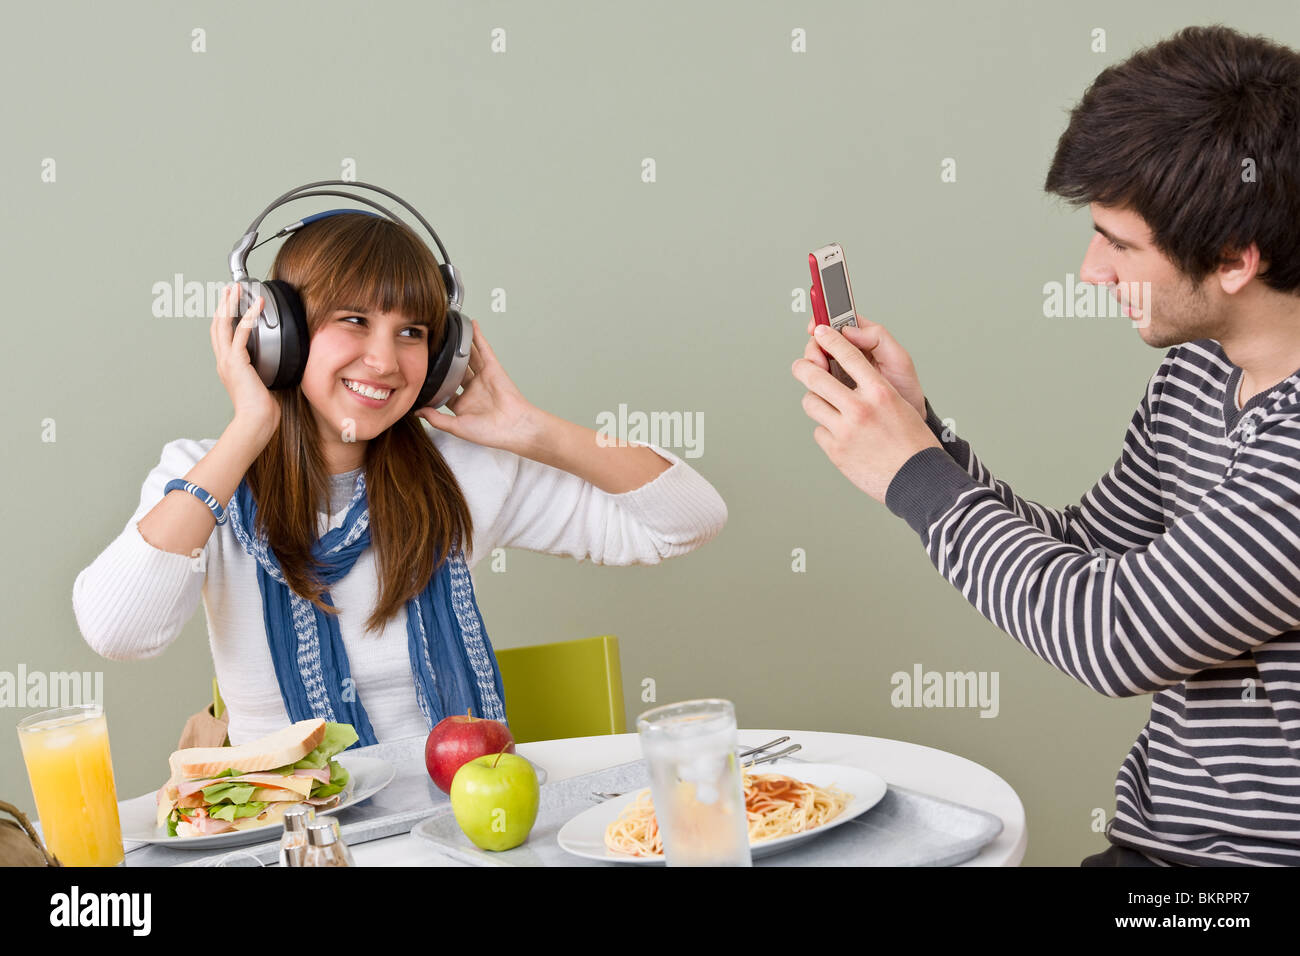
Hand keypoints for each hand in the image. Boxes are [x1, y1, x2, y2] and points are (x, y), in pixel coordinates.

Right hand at [211, 283, 278, 438]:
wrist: (255, 420)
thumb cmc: (261, 409)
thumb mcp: (260, 385)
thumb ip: (261, 372)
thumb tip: (272, 367)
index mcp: (228, 366)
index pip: (221, 337)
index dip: (223, 318)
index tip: (229, 304)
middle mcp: (224, 361)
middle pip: (217, 326)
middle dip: (223, 305)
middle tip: (229, 289)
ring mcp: (227, 361)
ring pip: (223, 325)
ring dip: (230, 304)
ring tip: (236, 289)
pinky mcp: (236, 361)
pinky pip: (241, 333)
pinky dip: (248, 316)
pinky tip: (255, 305)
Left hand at [416, 320, 539, 452]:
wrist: (514, 427)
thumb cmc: (491, 431)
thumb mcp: (457, 427)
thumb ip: (436, 418)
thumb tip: (418, 411)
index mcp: (463, 405)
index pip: (445, 391)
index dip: (435, 383)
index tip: (423, 374)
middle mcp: (473, 390)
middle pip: (455, 371)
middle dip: (445, 361)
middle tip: (432, 347)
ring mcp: (483, 378)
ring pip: (469, 358)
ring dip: (460, 345)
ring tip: (449, 332)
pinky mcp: (493, 368)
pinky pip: (484, 349)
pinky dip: (478, 337)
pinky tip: (471, 326)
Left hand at [792, 325, 940, 502]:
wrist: (919, 479)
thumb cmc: (913, 442)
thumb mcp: (899, 404)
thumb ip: (873, 388)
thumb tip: (845, 374)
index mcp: (880, 392)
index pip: (848, 354)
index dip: (830, 339)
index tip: (820, 331)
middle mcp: (860, 409)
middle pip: (815, 376)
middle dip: (803, 367)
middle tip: (801, 365)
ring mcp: (845, 431)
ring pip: (810, 403)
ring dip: (815, 401)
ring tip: (826, 405)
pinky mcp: (836, 451)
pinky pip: (818, 431)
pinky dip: (826, 430)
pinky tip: (841, 435)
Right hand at [804, 311, 926, 419]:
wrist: (901, 424)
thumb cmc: (904, 389)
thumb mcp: (899, 359)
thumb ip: (879, 337)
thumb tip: (849, 329)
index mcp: (863, 339)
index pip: (837, 321)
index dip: (823, 321)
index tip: (817, 329)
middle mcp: (848, 354)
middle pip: (820, 341)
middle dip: (815, 348)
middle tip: (821, 360)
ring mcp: (838, 372)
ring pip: (813, 363)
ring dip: (814, 368)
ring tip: (825, 376)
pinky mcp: (832, 391)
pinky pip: (815, 384)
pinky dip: (815, 385)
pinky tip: (826, 391)